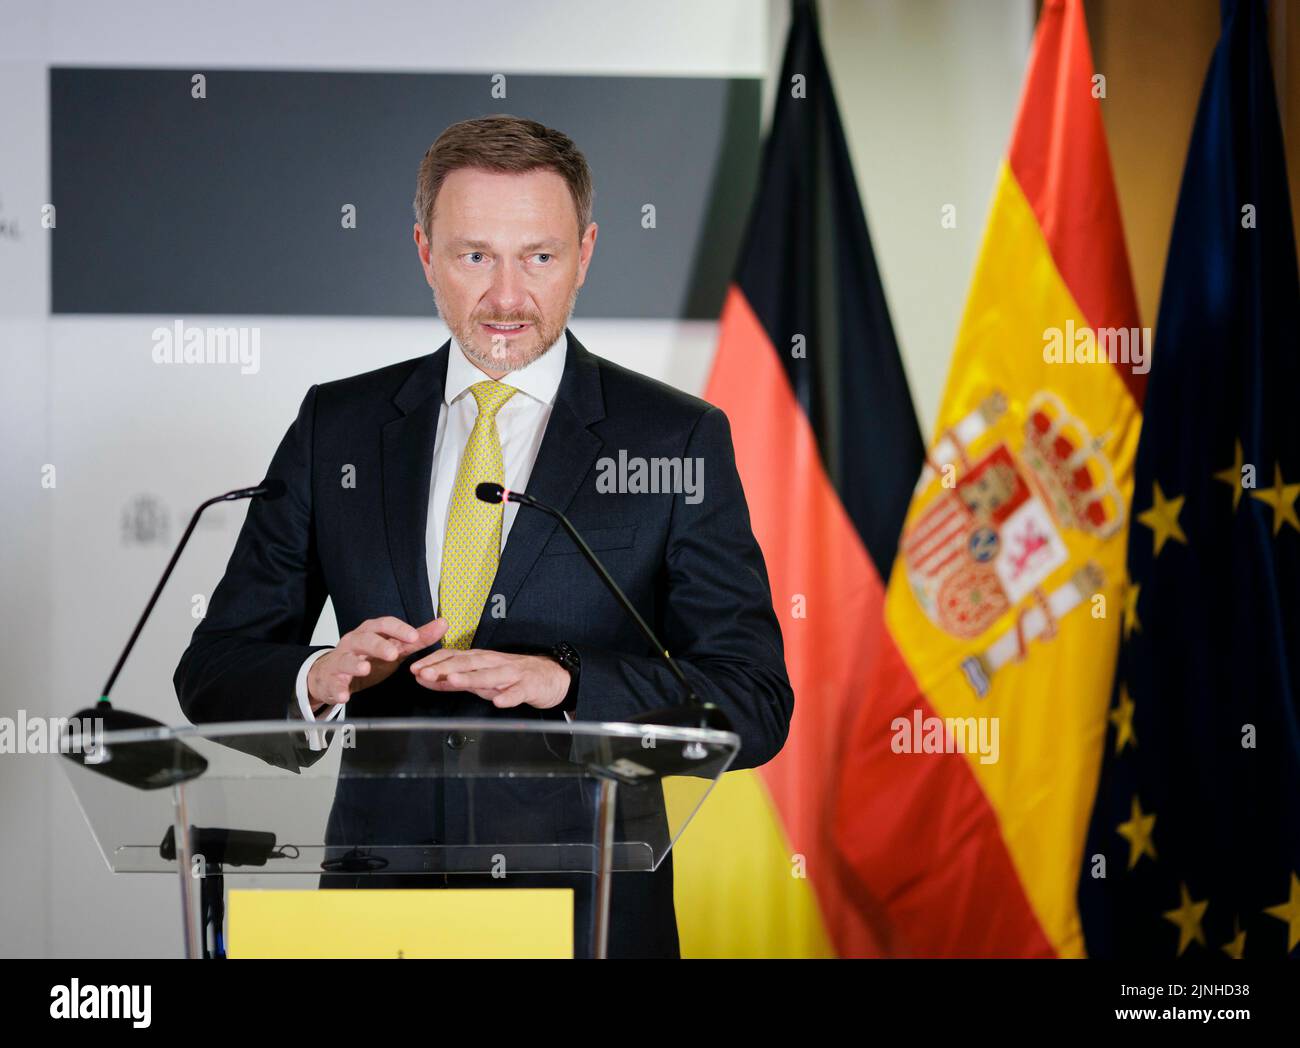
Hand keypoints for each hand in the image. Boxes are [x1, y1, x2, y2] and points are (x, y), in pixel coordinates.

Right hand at [308, 616, 447, 712]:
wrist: (332, 673)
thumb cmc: (366, 657)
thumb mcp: (393, 647)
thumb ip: (417, 638)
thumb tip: (442, 624)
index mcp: (371, 632)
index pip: (385, 625)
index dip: (399, 629)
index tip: (414, 636)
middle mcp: (354, 642)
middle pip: (365, 639)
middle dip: (378, 645)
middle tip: (393, 653)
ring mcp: (341, 660)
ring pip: (346, 659)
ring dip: (355, 664)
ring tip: (365, 668)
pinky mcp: (332, 679)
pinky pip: (334, 683)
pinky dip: (339, 689)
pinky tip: (345, 695)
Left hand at [409, 648, 570, 709]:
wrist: (550, 676)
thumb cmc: (512, 676)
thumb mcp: (481, 676)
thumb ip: (456, 679)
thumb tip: (427, 678)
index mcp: (480, 659)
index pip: (453, 656)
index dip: (434, 662)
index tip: (414, 668)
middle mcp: (494, 663)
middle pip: (467, 663)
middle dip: (444, 668)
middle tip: (425, 673)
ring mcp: (512, 674)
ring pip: (489, 675)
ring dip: (471, 678)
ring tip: (454, 680)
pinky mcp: (529, 686)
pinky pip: (518, 692)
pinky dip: (508, 696)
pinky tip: (499, 702)